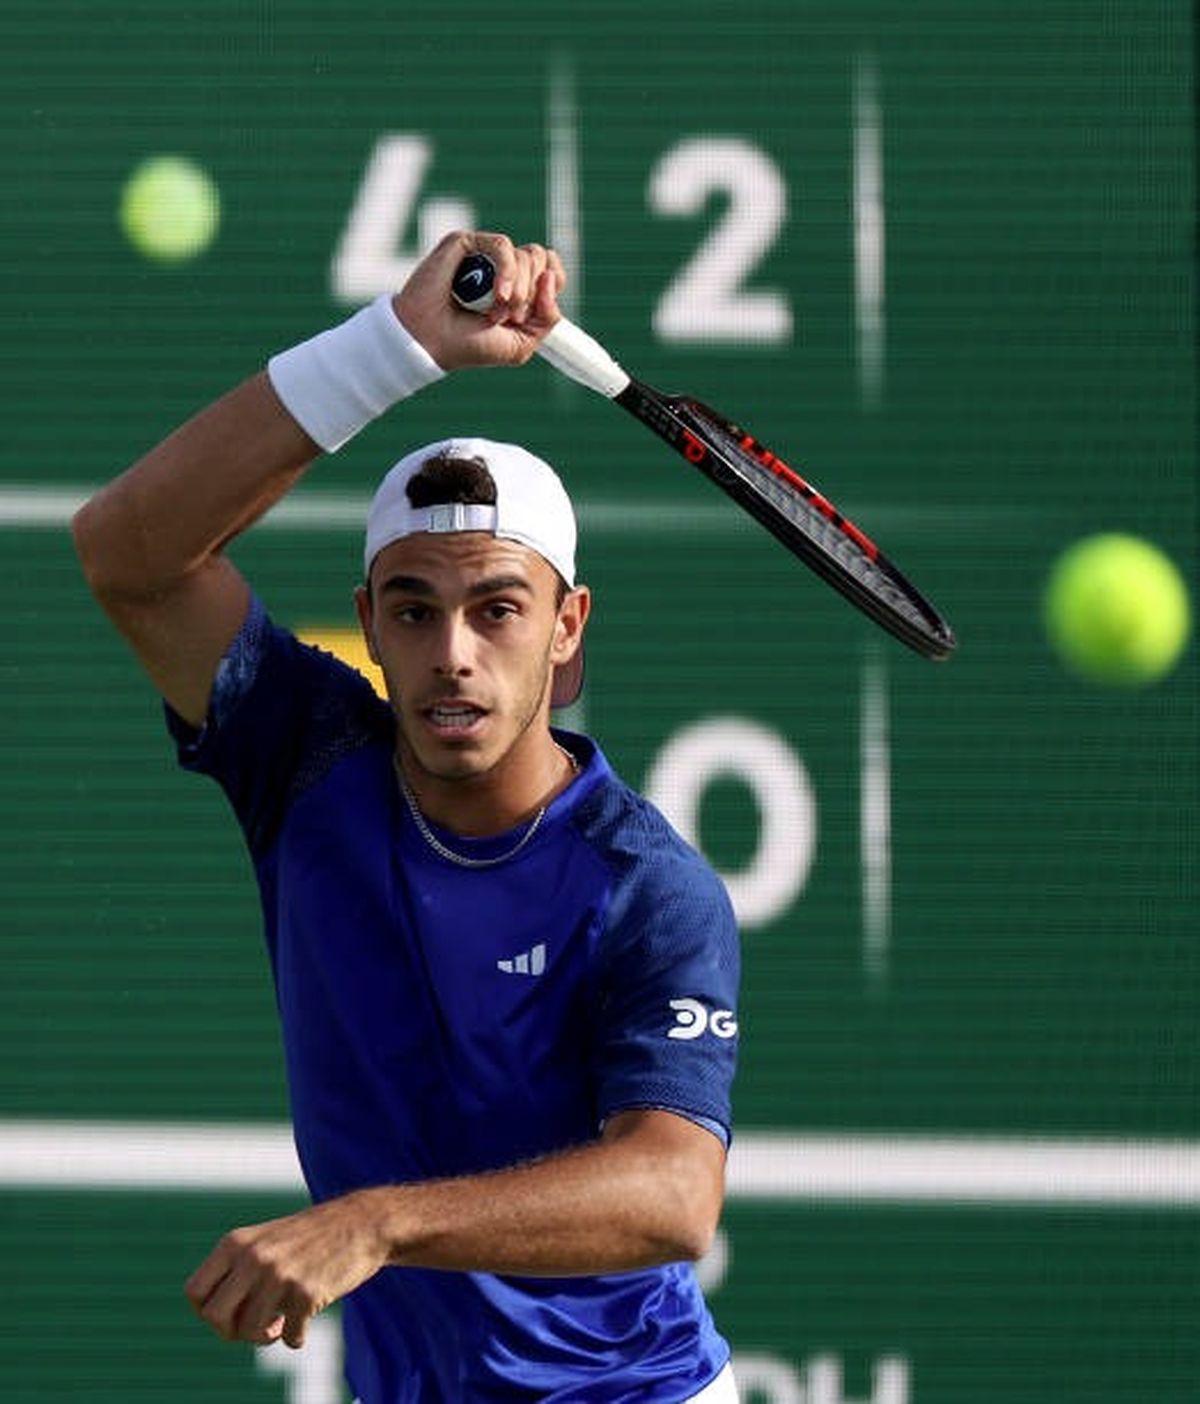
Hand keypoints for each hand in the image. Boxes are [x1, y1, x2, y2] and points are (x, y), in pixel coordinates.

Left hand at [184, 1191, 388, 1348]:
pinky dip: (296, 1337)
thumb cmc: (311, 1238)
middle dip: (232, 1332)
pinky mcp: (306, 1292)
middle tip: (253, 1325)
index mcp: (236, 1242)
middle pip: (214, 1317)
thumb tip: (217, 1322)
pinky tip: (305, 1321)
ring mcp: (279, 1275)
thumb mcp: (265, 1242)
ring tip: (281, 1322)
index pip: (194, 1292)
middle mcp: (252, 1257)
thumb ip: (237, 1271)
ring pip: (249, 1331)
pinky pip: (288, 1337)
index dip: (208, 1312)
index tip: (232, 1313)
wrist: (362, 1223)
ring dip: (266, 1336)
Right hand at [394, 230, 564, 370]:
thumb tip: (551, 278)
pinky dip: (507, 272)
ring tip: (494, 313)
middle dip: (530, 296)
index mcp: (516, 286)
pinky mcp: (467, 243)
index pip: (551, 269)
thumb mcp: (521, 343)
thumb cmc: (469, 345)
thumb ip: (548, 318)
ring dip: (518, 291)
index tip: (533, 311)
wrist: (431, 343)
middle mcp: (502, 267)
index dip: (552, 285)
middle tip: (506, 318)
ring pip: (527, 255)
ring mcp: (485, 254)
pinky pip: (503, 246)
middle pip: (541, 259)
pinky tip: (497, 295)